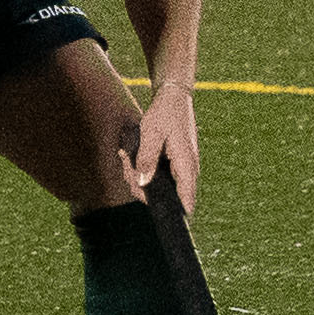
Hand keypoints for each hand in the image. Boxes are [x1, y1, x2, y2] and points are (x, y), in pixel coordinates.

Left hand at [120, 79, 199, 210]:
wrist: (173, 98)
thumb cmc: (165, 113)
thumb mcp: (151, 133)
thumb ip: (146, 159)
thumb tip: (142, 183)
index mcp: (186, 164)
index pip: (186, 199)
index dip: (175, 213)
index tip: (159, 216)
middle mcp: (187, 170)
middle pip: (169, 197)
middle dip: (145, 191)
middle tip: (128, 171)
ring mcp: (181, 167)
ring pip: (161, 187)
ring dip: (140, 179)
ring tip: (126, 160)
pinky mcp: (174, 164)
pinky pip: (159, 177)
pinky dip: (143, 171)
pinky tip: (131, 159)